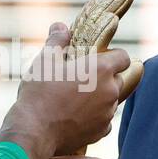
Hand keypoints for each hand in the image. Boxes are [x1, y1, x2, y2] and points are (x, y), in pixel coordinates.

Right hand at [0, 23, 129, 158]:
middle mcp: (111, 91)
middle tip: (84, 78)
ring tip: (76, 98)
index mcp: (102, 69)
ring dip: (100, 98)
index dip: (113, 56)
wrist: (34, 132)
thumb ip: (57, 41)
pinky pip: (104, 120)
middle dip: (107, 77)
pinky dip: (94, 117)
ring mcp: (107, 114)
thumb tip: (60, 27)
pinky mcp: (100, 132)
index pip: (123, 57)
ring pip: (111, 101)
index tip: (97, 58)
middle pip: (119, 79)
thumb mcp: (45, 61)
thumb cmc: (39, 93)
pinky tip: (76, 116)